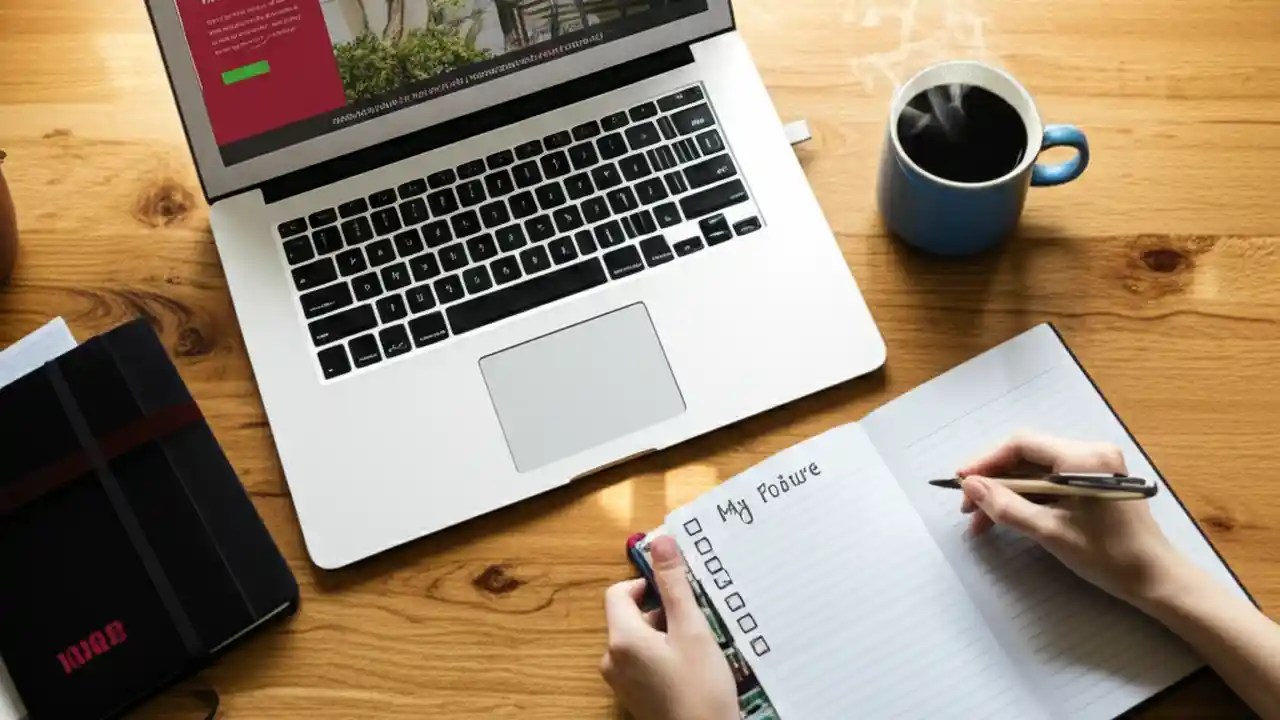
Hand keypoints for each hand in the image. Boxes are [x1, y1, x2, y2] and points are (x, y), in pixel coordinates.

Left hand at [600, 536, 737, 719]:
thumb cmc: (700, 689)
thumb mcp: (692, 630)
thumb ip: (674, 585)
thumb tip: (660, 541)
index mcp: (621, 639)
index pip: (618, 592)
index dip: (645, 584)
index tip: (676, 590)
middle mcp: (612, 658)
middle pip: (630, 616)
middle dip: (662, 611)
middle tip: (696, 622)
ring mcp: (621, 681)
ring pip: (639, 639)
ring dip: (666, 634)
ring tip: (698, 647)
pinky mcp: (634, 696)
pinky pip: (643, 661)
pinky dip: (664, 655)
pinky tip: (691, 666)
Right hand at [957, 432, 1191, 608]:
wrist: (1156, 579)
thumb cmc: (1108, 556)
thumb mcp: (1050, 532)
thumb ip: (1006, 506)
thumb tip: (970, 485)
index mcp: (1082, 458)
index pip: (1021, 444)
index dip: (986, 461)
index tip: (961, 482)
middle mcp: (1089, 453)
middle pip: (1027, 457)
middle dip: (994, 482)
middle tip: (968, 508)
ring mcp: (1093, 467)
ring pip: (1035, 472)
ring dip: (1007, 493)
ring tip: (981, 520)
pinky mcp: (1094, 483)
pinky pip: (1050, 483)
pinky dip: (1027, 499)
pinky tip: (1007, 518)